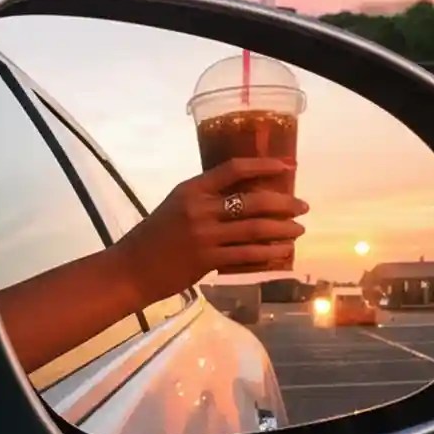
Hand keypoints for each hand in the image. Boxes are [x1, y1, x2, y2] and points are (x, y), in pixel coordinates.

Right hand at [112, 157, 308, 305]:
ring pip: (255, 229)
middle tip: (302, 206)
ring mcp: (204, 235)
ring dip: (282, 229)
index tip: (285, 166)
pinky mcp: (206, 260)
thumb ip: (206, 199)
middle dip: (284, 202)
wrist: (131, 268)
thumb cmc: (155, 236)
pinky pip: (246, 254)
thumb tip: (244, 196)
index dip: (263, 165)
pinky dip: (268, 253)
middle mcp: (200, 208)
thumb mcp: (177, 206)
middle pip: (253, 200)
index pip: (234, 169)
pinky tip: (281, 252)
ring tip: (298, 230)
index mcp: (192, 189)